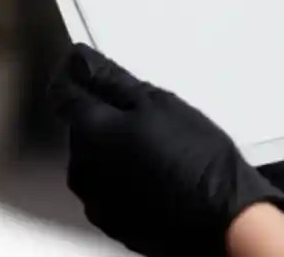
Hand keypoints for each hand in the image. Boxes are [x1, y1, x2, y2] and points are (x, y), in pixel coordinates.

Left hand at [50, 44, 283, 256]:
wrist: (221, 220)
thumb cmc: (196, 162)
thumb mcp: (159, 103)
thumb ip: (112, 80)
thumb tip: (83, 61)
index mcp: (89, 131)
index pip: (62, 93)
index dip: (74, 76)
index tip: (87, 68)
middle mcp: (81, 168)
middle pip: (82, 128)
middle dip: (106, 118)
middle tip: (147, 118)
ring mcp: (94, 200)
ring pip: (96, 159)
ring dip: (115, 150)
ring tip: (159, 150)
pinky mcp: (111, 222)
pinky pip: (109, 187)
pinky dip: (123, 178)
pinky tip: (156, 176)